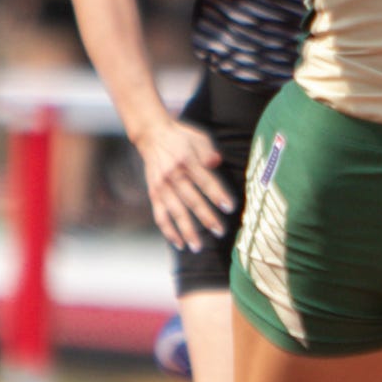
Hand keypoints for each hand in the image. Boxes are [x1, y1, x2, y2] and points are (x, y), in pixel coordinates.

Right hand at [136, 117, 232, 250]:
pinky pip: (160, 215)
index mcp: (186, 160)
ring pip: (175, 212)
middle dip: (206, 217)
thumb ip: (208, 151)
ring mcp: (161, 186)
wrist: (152, 135)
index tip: (229, 207)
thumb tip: (216, 162)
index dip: (217, 194)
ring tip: (198, 247)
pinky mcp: (154, 193)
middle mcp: (172, 175)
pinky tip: (179, 243)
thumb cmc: (182, 137)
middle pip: (191, 200)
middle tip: (220, 232)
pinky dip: (168, 231)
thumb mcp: (198, 137)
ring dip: (186, 231)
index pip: (205, 180)